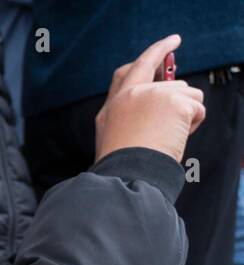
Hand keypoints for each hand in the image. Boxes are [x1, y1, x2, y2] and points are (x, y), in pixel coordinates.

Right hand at [96, 35, 205, 162]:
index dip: (151, 55)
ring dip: (186, 114)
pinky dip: (194, 122)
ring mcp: (152, 94)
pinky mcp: (173, 101)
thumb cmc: (123, 166)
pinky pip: (197, 106)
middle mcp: (131, 95)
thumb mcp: (116, 140)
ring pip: (186, 93)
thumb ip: (132, 116)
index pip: (129, 71)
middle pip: (166, 81)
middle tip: (177, 71)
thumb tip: (160, 103)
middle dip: (177, 83)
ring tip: (170, 136)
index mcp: (113, 107)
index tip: (167, 44)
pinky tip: (178, 136)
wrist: (127, 174)